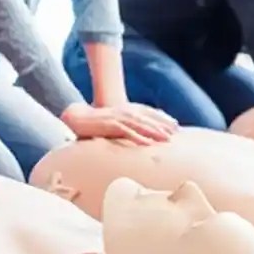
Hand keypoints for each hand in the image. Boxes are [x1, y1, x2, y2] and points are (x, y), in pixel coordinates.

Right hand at [60, 102, 177, 145]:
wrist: (77, 118)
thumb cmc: (96, 123)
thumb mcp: (114, 121)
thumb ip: (127, 125)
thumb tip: (141, 134)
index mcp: (127, 109)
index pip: (149, 113)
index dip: (163, 119)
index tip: (176, 127)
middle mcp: (125, 111)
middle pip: (148, 118)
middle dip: (163, 125)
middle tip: (176, 134)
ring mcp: (118, 118)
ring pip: (141, 125)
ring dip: (154, 131)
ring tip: (166, 139)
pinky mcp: (111, 125)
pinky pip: (128, 132)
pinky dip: (139, 138)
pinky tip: (148, 144)